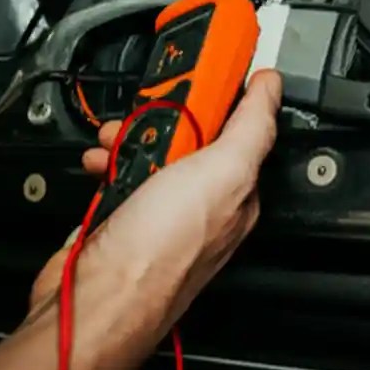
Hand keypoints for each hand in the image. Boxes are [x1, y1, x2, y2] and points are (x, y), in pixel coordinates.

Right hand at [26, 70, 281, 369]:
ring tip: (115, 139)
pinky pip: (119, 175)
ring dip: (128, 137)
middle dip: (164, 117)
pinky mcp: (124, 219)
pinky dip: (106, 162)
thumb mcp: (223, 171)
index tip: (201, 74)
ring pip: (151, 153)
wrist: (96, 295)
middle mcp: (202, 204)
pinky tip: (100, 163)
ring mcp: (161, 213)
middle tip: (150, 111)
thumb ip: (252, 126)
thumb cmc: (162, 250)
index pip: (241, 130)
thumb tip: (272, 87)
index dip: (221, 98)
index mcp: (236, 193)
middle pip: (191, 137)